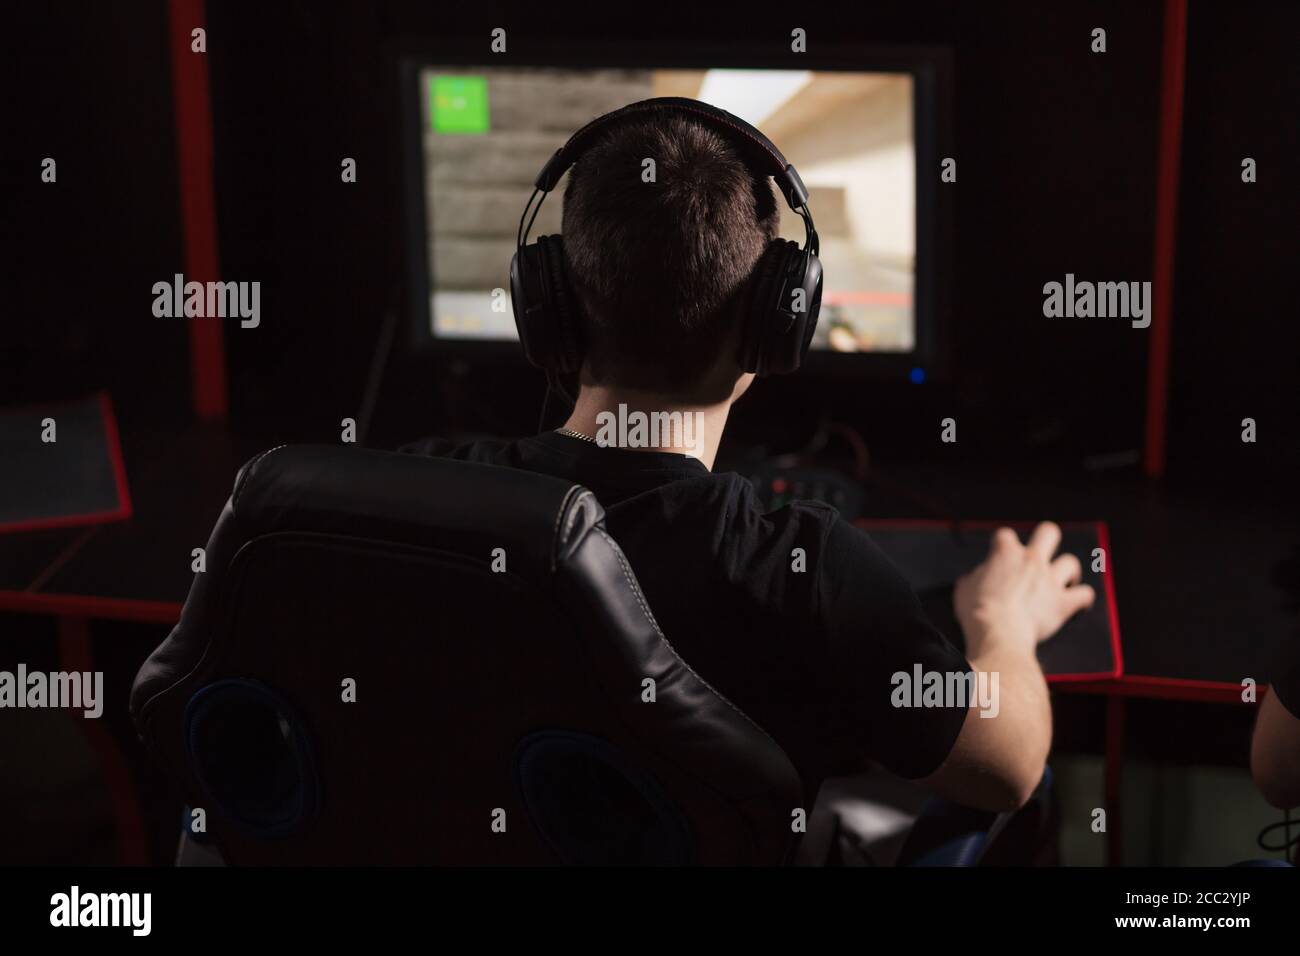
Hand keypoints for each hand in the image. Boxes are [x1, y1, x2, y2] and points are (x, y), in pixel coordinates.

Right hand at [954, 522, 1095, 657]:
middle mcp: (1031, 560)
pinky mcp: (1063, 602)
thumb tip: (974, 578)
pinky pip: (1085, 594)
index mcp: (1005, 553)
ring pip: (1071, 562)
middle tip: (1042, 554)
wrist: (998, 633)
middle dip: (1046, 539)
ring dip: (1069, 571)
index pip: (1005, 535)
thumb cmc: (977, 611)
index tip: (1000, 557)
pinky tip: (1080, 606)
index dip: (1002, 545)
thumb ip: (973, 578)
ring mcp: (1050, 580)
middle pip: (1048, 532)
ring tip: (1064, 581)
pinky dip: (1083, 599)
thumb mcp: (964, 589)